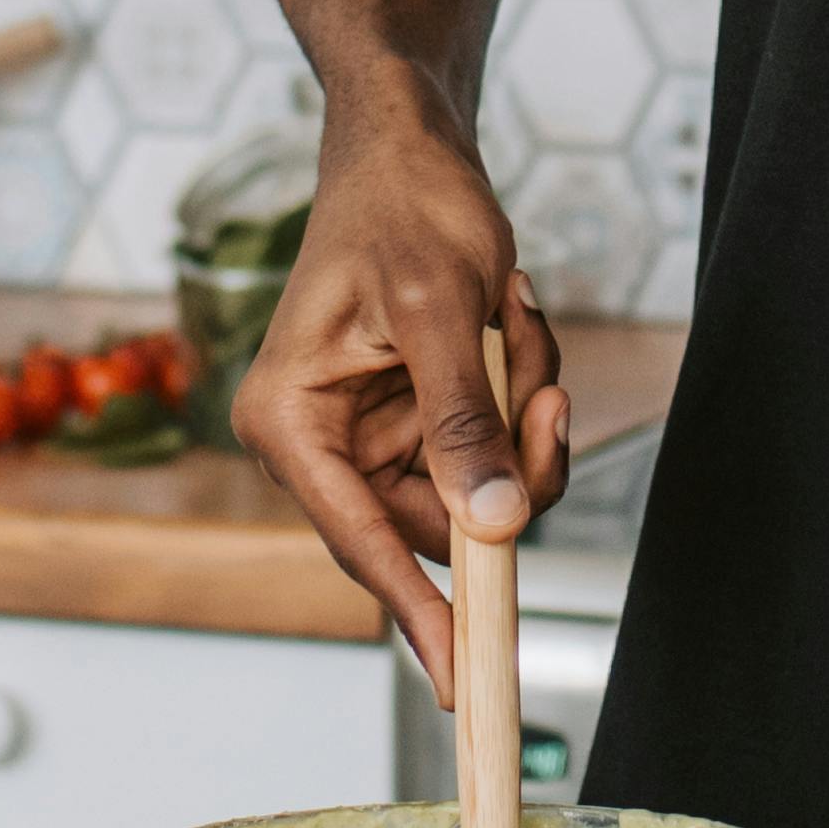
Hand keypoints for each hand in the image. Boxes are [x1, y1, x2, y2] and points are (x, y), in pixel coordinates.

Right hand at [227, 78, 563, 706]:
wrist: (410, 142)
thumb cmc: (404, 206)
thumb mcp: (442, 312)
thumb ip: (462, 424)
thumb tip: (493, 528)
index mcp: (290, 423)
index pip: (363, 545)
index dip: (420, 616)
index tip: (463, 685)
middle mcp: (321, 442)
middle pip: (438, 521)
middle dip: (506, 458)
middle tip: (538, 387)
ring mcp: (372, 432)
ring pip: (477, 486)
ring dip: (519, 412)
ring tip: (513, 320)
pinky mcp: (415, 413)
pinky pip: (490, 445)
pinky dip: (519, 392)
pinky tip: (511, 322)